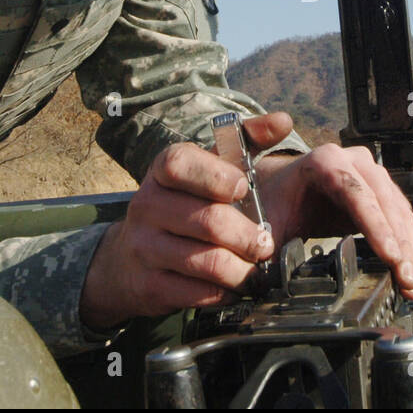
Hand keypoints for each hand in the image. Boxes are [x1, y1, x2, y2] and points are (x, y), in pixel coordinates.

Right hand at [79, 141, 274, 329]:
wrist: (128, 259)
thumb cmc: (183, 205)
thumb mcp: (207, 169)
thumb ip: (245, 142)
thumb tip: (283, 120)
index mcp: (162, 172)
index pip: (179, 164)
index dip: (214, 175)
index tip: (242, 188)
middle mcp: (147, 205)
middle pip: (206, 220)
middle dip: (247, 236)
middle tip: (267, 245)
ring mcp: (144, 246)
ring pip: (206, 261)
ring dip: (241, 269)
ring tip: (256, 269)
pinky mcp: (148, 285)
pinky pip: (196, 293)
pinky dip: (224, 293)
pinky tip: (234, 288)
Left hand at [245, 112, 412, 300]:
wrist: (280, 185)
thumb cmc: (275, 199)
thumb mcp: (268, 220)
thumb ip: (267, 243)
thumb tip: (269, 273)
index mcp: (325, 161)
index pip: (357, 194)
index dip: (376, 227)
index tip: (390, 257)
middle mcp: (353, 161)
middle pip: (385, 203)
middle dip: (400, 244)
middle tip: (407, 279)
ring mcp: (371, 174)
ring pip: (399, 210)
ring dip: (409, 248)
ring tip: (412, 283)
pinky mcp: (380, 191)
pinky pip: (400, 217)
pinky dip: (407, 244)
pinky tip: (410, 269)